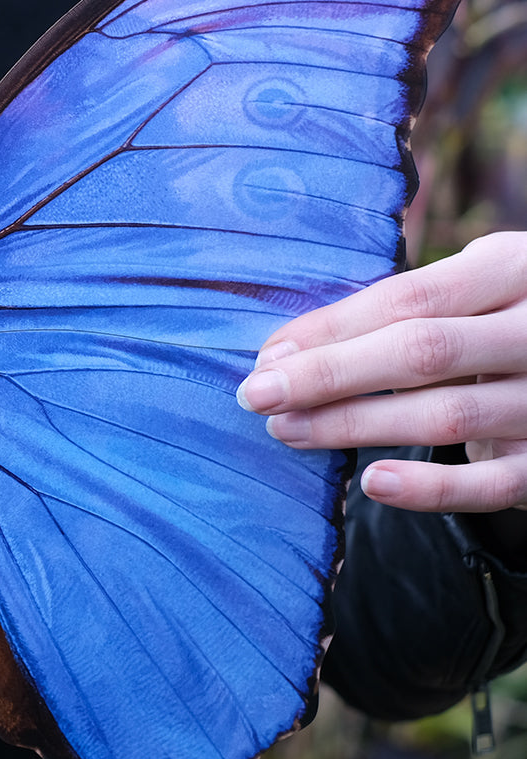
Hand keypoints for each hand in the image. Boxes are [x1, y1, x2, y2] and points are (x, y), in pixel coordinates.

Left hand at [236, 231, 526, 512]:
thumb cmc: (496, 324)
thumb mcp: (469, 290)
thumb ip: (400, 308)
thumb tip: (284, 352)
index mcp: (513, 270)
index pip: (408, 298)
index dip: (332, 328)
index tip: (267, 357)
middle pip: (422, 351)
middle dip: (328, 375)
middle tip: (257, 396)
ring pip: (447, 414)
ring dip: (355, 425)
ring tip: (288, 431)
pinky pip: (491, 483)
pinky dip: (429, 487)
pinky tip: (372, 483)